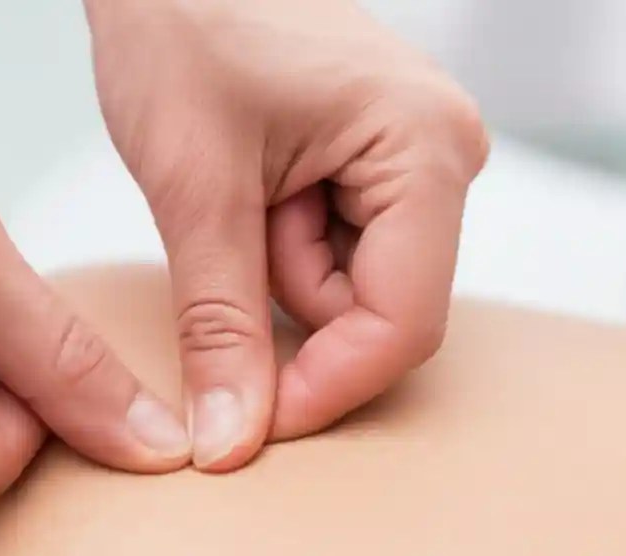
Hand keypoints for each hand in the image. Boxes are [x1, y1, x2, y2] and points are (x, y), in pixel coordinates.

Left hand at [86, 0, 488, 470]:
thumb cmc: (183, 24)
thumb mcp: (196, 190)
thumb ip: (221, 325)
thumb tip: (231, 443)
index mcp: (423, 148)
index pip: (402, 323)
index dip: (325, 389)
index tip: (244, 428)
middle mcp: (443, 154)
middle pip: (379, 309)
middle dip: (287, 300)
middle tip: (226, 222)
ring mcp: (418, 157)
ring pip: (351, 286)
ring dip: (275, 267)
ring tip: (234, 182)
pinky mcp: (382, 161)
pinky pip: (339, 250)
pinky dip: (279, 243)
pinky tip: (249, 181)